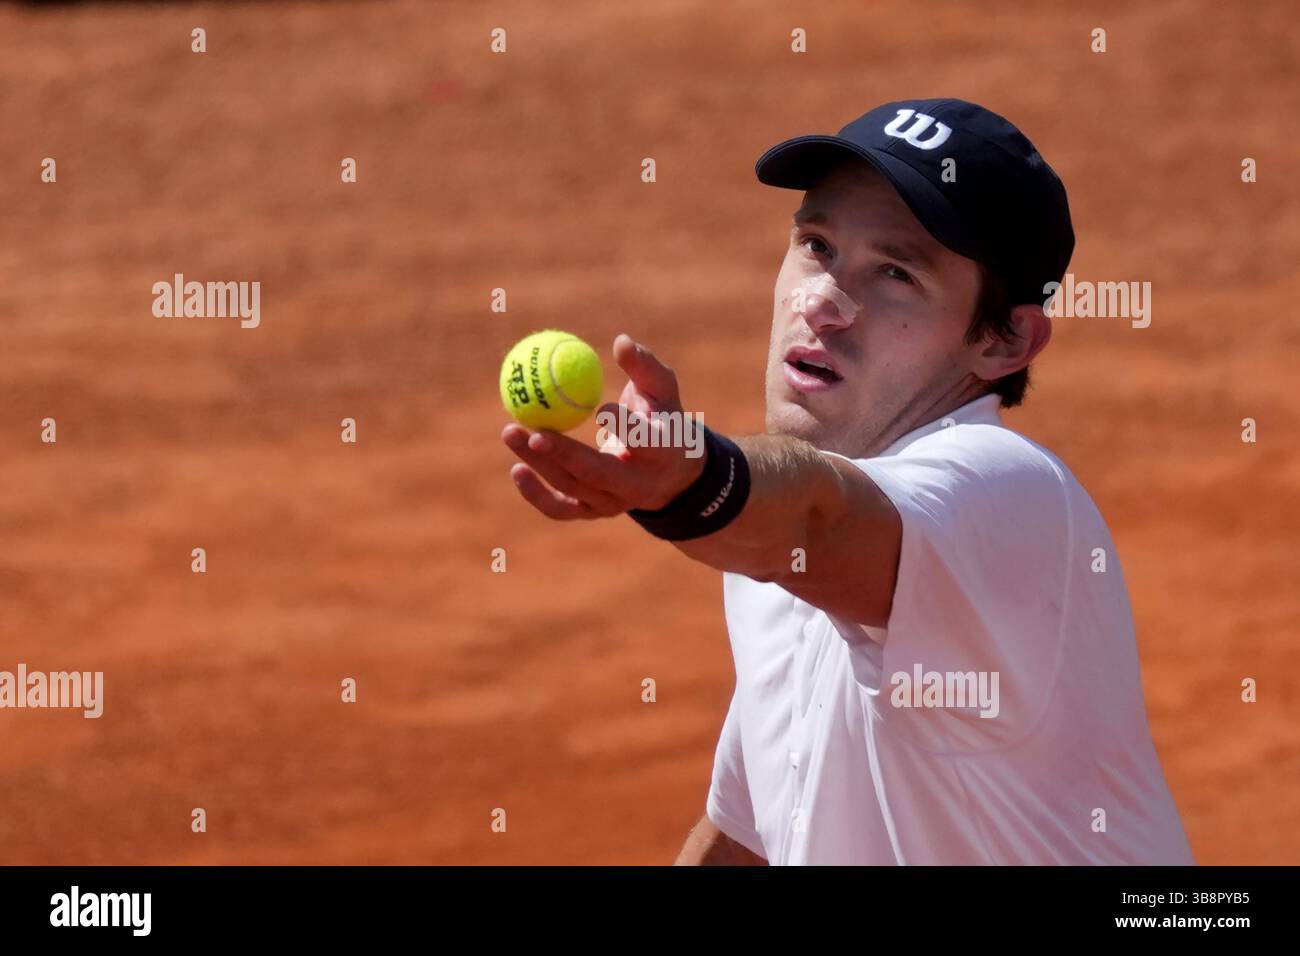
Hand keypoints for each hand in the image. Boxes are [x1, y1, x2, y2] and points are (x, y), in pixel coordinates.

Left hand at [502, 334, 705, 519]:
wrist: (668, 475)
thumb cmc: (662, 419)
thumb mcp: (663, 391)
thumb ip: (645, 367)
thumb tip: (621, 340)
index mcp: (663, 453)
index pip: (646, 442)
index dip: (624, 427)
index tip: (600, 407)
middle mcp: (638, 485)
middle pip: (598, 473)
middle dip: (564, 455)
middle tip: (534, 431)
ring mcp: (613, 503)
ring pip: (572, 487)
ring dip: (539, 463)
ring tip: (510, 432)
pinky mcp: (592, 512)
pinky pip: (560, 508)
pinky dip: (535, 493)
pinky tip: (516, 468)